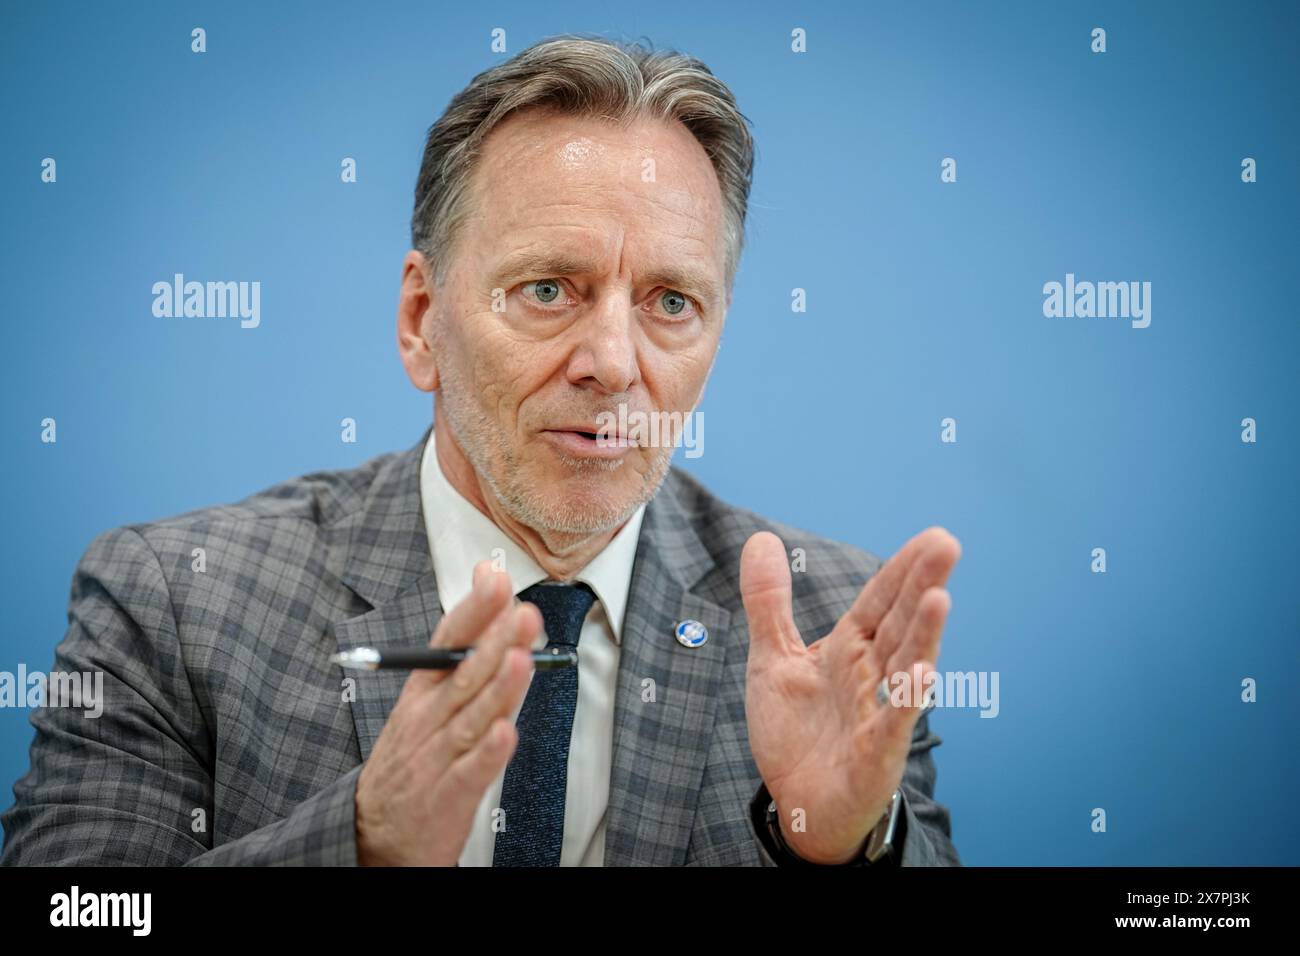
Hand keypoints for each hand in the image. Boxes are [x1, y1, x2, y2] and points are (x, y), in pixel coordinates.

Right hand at [354, 561, 541, 864]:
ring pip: (471, 717)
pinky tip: (506, 732)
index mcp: (422, 693)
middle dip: (494, 641)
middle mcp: (428, 719)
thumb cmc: (414, 758)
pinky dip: (489, 752)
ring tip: (519, 660)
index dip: (473, 610)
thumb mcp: (429, 700)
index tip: (496, 579)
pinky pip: (471, 771)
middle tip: (522, 613)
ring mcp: (437, 757)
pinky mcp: (450, 796)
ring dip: (497, 688)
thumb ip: (465, 646)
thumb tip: (490, 583)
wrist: (378, 835)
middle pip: (463, 675)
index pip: (447, 641)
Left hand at [741, 527, 960, 864]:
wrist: (798, 805)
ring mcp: (877, 712)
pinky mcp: (876, 753)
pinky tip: (921, 675)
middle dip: (921, 585)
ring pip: (904, 666)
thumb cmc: (797, 732)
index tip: (932, 537)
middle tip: (947, 544)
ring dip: (922, 634)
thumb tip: (761, 538)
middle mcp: (870, 675)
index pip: (879, 601)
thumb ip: (769, 601)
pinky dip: (906, 700)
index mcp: (848, 649)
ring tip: (940, 597)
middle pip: (898, 623)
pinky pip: (893, 723)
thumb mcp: (773, 657)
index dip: (901, 569)